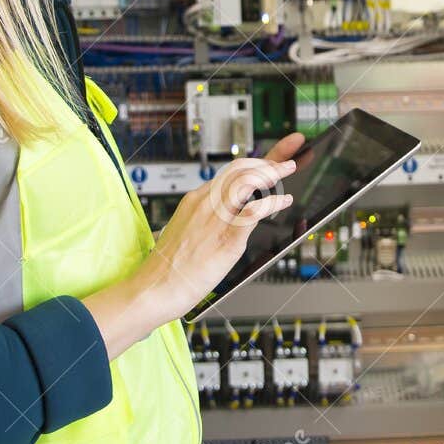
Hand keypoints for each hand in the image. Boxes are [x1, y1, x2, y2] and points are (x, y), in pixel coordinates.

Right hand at [84, 133, 306, 356]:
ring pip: (248, 181)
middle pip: (241, 168)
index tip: (277, 155)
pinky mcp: (226, 238)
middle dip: (269, 160)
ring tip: (288, 172)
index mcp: (196, 200)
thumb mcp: (183, 231)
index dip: (257, 160)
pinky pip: (255, 211)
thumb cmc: (168, 268)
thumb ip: (201, 221)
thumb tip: (218, 220)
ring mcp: (216, 218)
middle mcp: (205, 203)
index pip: (231, 172)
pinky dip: (273, 202)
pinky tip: (283, 202)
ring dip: (272, 173)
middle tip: (288, 162)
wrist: (154, 288)